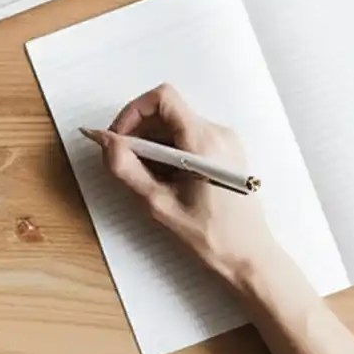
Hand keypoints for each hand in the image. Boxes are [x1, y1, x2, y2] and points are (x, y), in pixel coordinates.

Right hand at [85, 84, 279, 284]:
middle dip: (139, 133)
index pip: (162, 98)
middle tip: (128, 165)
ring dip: (152, 145)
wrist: (249, 256)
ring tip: (150, 179)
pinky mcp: (225, 150)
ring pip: (174, 124)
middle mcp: (218, 133)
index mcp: (204, 142)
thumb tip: (104, 142)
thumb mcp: (158, 204)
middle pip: (166, 111)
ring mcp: (224, 140)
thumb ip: (126, 168)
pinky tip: (167, 180)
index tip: (119, 138)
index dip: (132, 112)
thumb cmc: (211, 236)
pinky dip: (168, 151)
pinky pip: (187, 137)